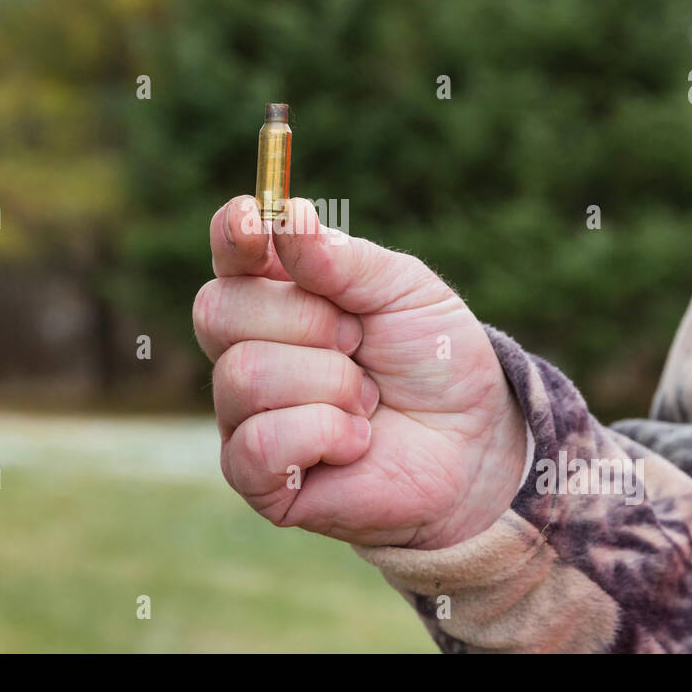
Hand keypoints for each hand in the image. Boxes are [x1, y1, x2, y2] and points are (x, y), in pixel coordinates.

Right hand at [192, 196, 526, 549]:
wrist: (473, 441)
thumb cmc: (433, 358)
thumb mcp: (404, 288)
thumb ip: (343, 257)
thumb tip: (289, 216)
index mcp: (274, 292)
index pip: (228, 253)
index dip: (232, 234)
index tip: (256, 223)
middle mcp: (244, 347)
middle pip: (218, 309)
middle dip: (306, 321)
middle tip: (357, 342)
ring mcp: (241, 413)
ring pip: (245, 374)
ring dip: (330, 384)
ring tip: (366, 401)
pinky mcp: (253, 476)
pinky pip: (258, 442)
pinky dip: (324, 435)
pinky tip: (354, 442)